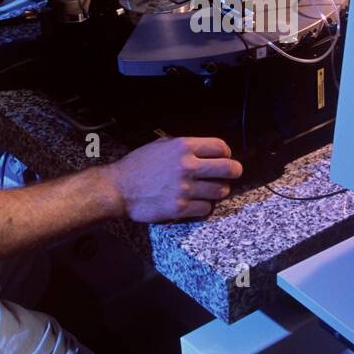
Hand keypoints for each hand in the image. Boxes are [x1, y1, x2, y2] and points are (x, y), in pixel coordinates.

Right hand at [103, 137, 243, 222]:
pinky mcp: (180, 208)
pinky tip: (196, 202)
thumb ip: (183, 146)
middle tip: (232, 173)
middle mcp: (187, 166)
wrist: (119, 188)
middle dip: (234, 171)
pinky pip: (206, 208)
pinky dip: (203, 206)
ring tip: (211, 190)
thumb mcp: (160, 145)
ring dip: (219, 190)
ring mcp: (185, 188)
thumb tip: (204, 150)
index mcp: (183, 147)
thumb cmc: (138, 166)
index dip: (227, 152)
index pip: (220, 146)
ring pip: (220, 190)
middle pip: (228, 168)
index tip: (226, 157)